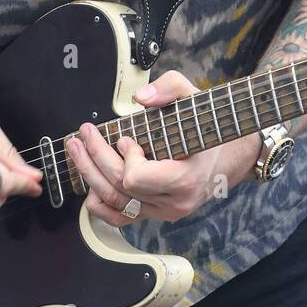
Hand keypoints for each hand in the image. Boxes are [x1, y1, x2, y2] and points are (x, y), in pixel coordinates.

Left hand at [67, 69, 261, 227]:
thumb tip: (141, 97)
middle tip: (83, 134)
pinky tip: (89, 182)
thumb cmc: (209, 129)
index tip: (125, 138)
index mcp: (184, 179)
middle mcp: (173, 202)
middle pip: (120, 188)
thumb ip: (170, 89)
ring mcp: (163, 211)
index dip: (124, 158)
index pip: (136, 178)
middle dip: (94, 158)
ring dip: (90, 176)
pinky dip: (100, 203)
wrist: (229, 157)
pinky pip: (120, 217)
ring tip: (77, 151)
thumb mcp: (195, 99)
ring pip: (115, 203)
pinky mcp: (155, 213)